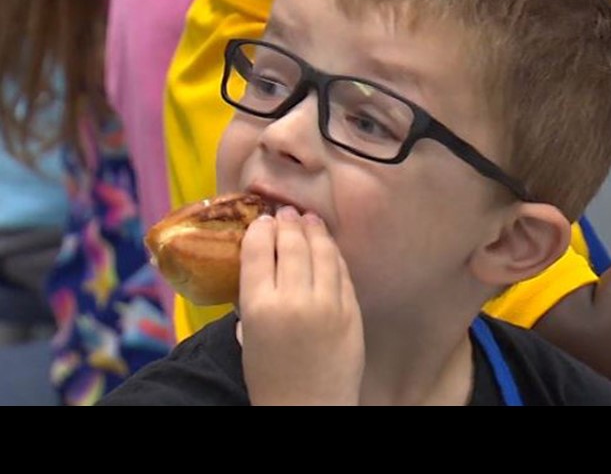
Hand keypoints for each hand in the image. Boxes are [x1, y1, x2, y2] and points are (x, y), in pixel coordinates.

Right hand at [238, 207, 363, 405]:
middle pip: (291, 245)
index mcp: (258, 307)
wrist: (308, 409)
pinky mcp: (351, 311)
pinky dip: (334, 255)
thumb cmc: (270, 378)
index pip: (257, 251)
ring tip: (309, 219)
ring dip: (314, 231)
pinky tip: (328, 246)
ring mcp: (327, 304)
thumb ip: (251, 302)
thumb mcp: (247, 338)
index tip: (261, 220)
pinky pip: (342, 273)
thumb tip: (259, 268)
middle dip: (287, 223)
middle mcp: (293, 300)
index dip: (260, 229)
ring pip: (322, 253)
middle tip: (285, 212)